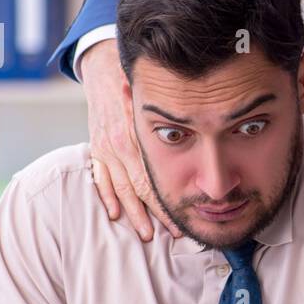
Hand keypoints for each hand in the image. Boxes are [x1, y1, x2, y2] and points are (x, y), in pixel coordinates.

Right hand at [79, 39, 180, 240]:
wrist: (105, 70)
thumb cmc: (141, 87)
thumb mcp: (159, 104)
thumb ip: (176, 127)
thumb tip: (206, 146)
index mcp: (140, 137)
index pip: (156, 179)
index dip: (169, 202)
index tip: (183, 219)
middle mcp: (123, 146)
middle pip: (142, 189)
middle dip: (158, 214)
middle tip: (173, 234)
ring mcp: (107, 149)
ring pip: (122, 188)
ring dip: (134, 213)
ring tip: (146, 234)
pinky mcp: (96, 148)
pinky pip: (100, 177)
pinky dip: (107, 196)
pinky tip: (114, 214)